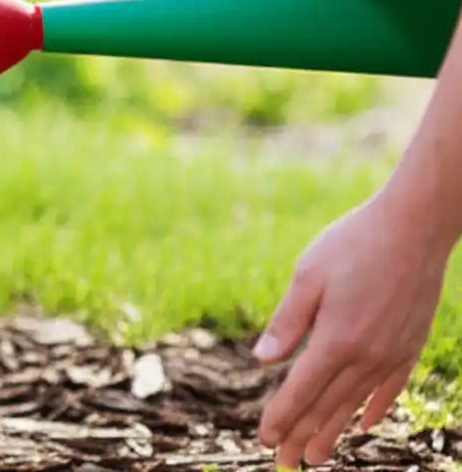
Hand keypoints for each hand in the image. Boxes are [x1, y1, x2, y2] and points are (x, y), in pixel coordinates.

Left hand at [254, 188, 453, 468]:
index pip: (300, 390)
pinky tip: (363, 424)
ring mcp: (392, 353)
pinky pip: (390, 387)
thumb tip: (262, 361)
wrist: (414, 227)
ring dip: (333, 431)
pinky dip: (375, 407)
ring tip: (317, 457)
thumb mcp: (308, 276)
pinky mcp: (410, 345)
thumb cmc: (352, 244)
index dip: (281, 417)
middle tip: (284, 463)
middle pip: (326, 405)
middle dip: (302, 435)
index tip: (264, 439)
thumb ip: (287, 322)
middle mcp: (366, 355)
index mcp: (335, 340)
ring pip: (356, 403)